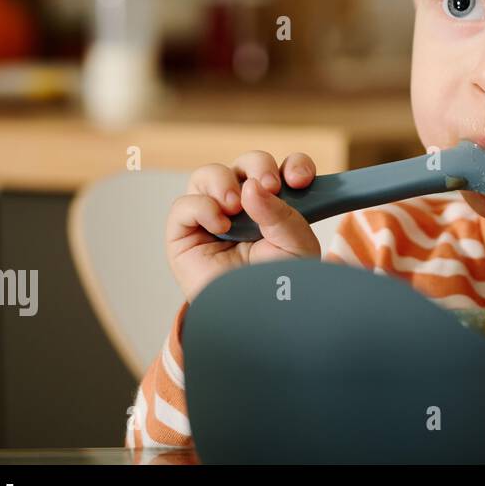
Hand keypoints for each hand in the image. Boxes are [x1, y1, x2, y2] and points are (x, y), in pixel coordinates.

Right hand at [166, 150, 319, 303]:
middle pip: (245, 164)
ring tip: (237, 205)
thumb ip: (282, 214)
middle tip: (270, 186)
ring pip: (209, 174)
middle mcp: (244, 207)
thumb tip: (253, 187)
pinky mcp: (184, 235)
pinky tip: (221, 225)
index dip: (294, 165)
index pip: (283, 170)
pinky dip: (202, 207)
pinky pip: (184, 204)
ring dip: (225, 181)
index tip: (301, 180)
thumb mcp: (296, 246)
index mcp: (276, 206)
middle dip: (258, 166)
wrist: (257, 321)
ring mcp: (212, 218)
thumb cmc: (279, 286)